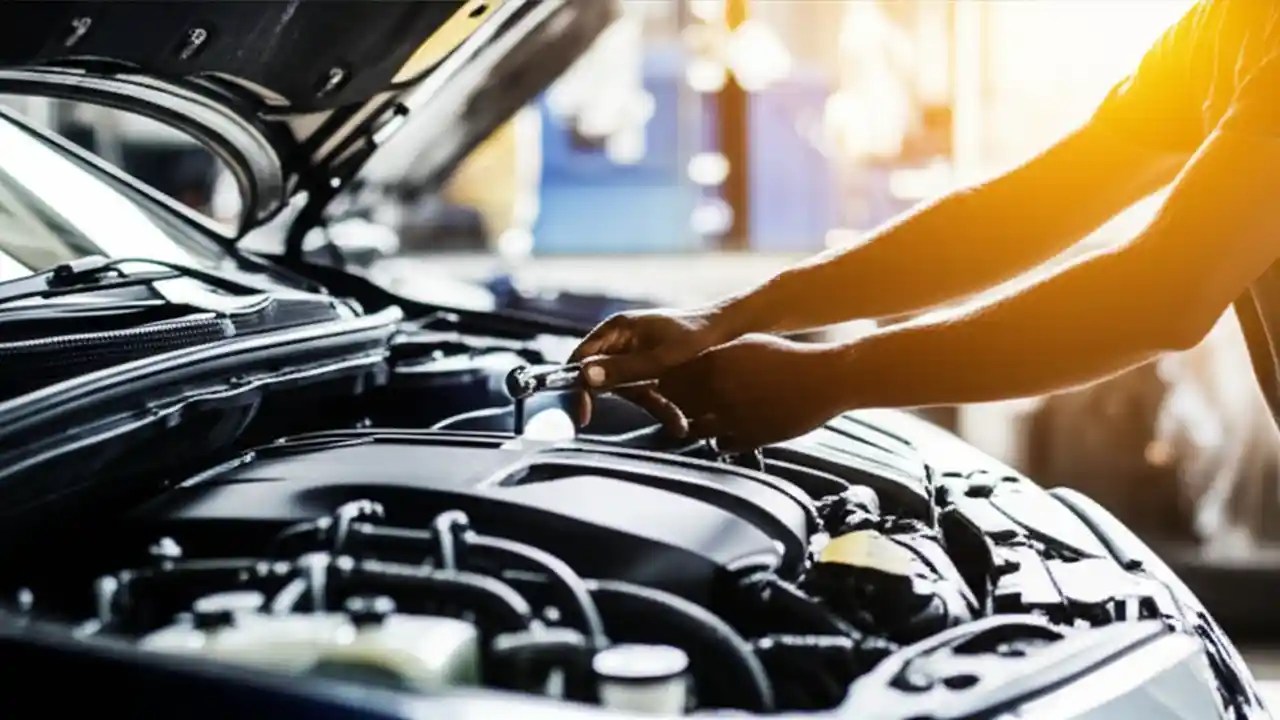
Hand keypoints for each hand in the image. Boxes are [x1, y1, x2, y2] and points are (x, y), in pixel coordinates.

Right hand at [569, 308, 731, 431]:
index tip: (584, 414)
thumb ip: (623, 369)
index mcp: (616, 328)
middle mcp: (621, 339)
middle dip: (622, 402)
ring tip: (677, 424)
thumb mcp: (660, 358)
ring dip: (651, 407)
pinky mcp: (652, 366)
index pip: (581, 358)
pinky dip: (662, 404)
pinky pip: (648, 389)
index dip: (577, 386)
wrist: (730, 330)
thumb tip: (585, 377)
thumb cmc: (696, 337)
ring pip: (629, 388)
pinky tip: (680, 421)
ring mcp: (636, 353)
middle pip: (603, 376)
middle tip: (632, 428)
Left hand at [658, 334, 846, 451]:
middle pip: (677, 408)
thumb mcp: (746, 345)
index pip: (669, 380)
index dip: (668, 386)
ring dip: (697, 427)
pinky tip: (729, 432)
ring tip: (707, 421)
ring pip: (695, 431)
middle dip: (677, 408)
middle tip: (686, 406)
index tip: (673, 387)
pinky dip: (721, 441)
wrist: (824, 379)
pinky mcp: (750, 438)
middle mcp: (718, 391)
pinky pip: (721, 446)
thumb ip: (716, 355)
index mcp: (714, 363)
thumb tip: (691, 362)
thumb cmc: (786, 357)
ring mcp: (733, 417)